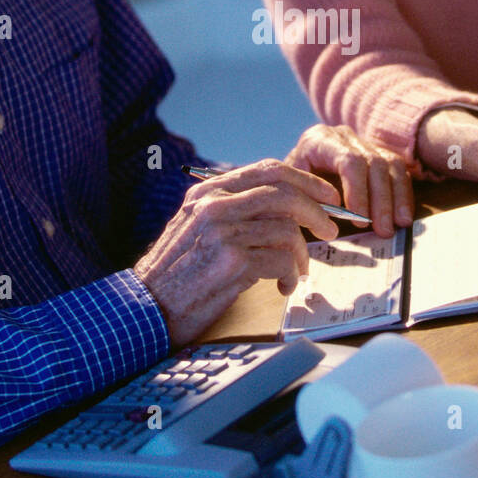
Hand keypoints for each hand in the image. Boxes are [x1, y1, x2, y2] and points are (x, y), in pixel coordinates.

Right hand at [134, 160, 339, 346]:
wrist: (147, 307)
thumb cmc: (177, 271)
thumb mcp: (196, 226)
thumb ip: (232, 209)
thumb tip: (285, 206)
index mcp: (208, 192)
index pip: (268, 170)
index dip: (305, 180)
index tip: (326, 196)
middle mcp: (214, 206)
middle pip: (284, 194)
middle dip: (317, 211)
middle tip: (330, 229)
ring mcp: (223, 233)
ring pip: (287, 230)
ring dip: (301, 254)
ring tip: (297, 271)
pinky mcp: (232, 263)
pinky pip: (282, 261)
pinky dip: (290, 276)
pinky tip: (282, 287)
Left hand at [284, 123, 413, 236]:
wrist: (292, 174)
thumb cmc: (290, 185)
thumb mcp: (289, 189)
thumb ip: (307, 198)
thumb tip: (331, 212)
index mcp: (319, 140)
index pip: (348, 161)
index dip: (358, 191)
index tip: (360, 219)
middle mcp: (344, 137)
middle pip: (373, 163)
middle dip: (380, 200)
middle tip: (382, 230)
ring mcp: (363, 143)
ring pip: (390, 165)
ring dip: (396, 198)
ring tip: (397, 225)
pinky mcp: (378, 154)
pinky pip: (398, 171)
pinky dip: (403, 194)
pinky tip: (404, 215)